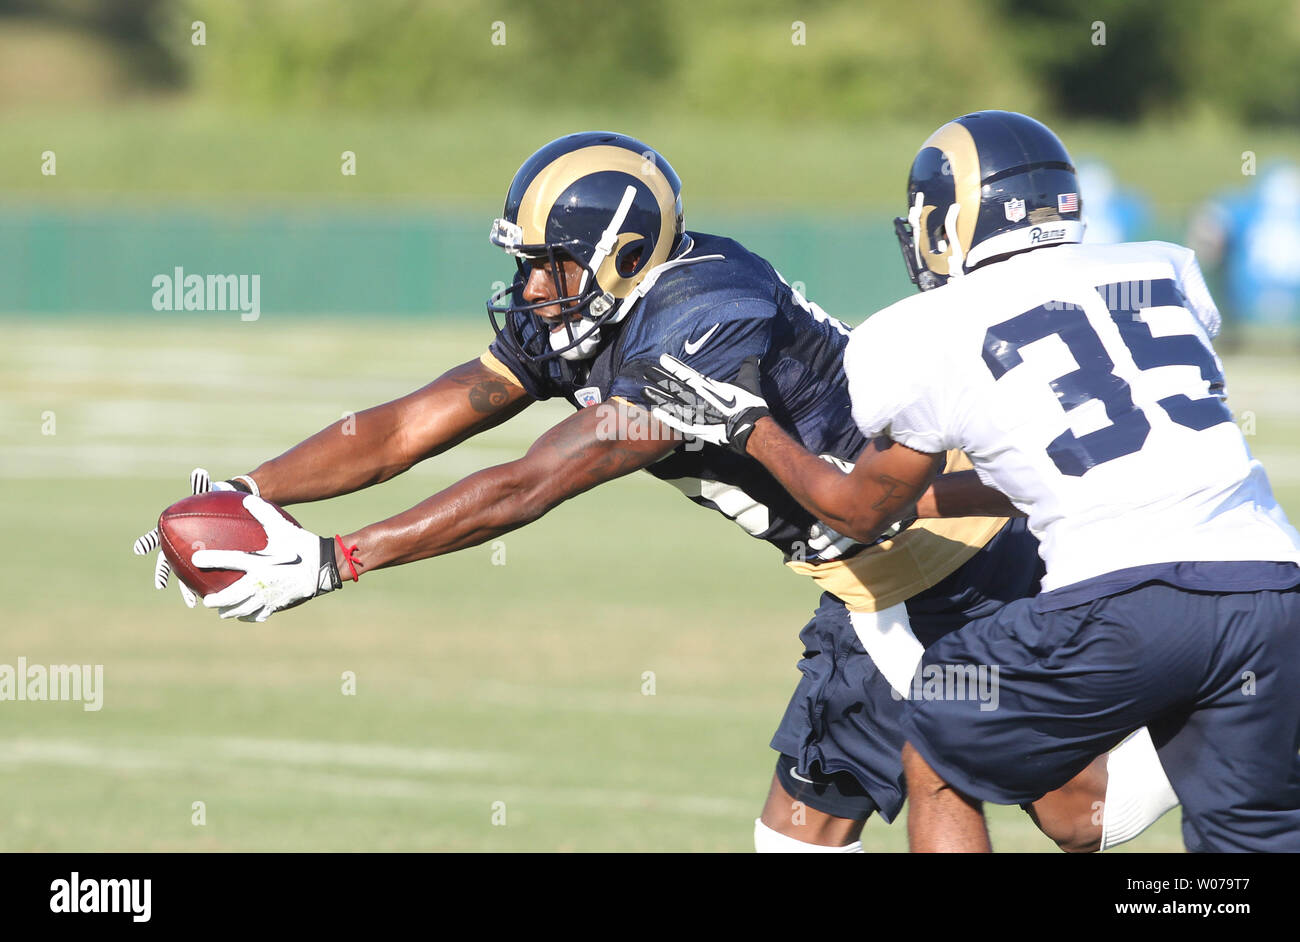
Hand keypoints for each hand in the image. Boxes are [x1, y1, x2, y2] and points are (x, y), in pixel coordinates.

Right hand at [132, 468, 246, 607]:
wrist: (225, 507)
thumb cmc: (211, 498)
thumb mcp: (206, 491)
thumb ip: (200, 484)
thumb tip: (200, 470)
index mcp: (171, 528)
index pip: (155, 536)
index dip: (147, 541)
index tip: (138, 548)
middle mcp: (176, 543)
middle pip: (166, 561)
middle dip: (163, 573)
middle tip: (160, 585)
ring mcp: (188, 552)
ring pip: (183, 573)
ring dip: (185, 588)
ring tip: (191, 601)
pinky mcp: (202, 559)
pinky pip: (201, 576)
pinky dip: (204, 587)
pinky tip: (212, 597)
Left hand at [193, 495, 341, 622]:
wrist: (324, 566)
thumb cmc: (302, 545)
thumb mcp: (283, 527)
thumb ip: (263, 513)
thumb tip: (247, 498)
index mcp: (259, 562)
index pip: (229, 560)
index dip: (211, 560)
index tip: (196, 561)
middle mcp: (260, 582)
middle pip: (231, 596)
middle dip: (216, 600)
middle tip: (207, 601)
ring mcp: (269, 596)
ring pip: (243, 609)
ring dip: (230, 611)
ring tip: (223, 611)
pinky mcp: (278, 604)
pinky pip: (259, 614)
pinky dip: (249, 616)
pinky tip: (245, 616)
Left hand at [640, 353, 769, 454]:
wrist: (751, 429)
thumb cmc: (750, 405)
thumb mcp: (749, 382)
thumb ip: (747, 368)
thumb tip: (752, 357)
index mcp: (709, 386)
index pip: (687, 373)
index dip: (674, 366)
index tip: (662, 359)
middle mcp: (699, 399)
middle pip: (675, 386)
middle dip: (660, 378)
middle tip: (646, 372)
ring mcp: (696, 414)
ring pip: (672, 404)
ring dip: (658, 397)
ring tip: (644, 391)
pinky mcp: (698, 429)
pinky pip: (678, 423)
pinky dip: (667, 418)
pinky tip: (656, 413)